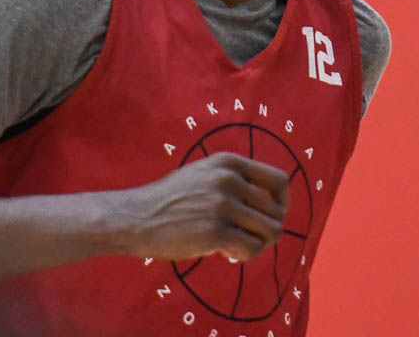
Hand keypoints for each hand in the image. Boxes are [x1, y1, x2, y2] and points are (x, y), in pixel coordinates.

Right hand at [116, 152, 290, 262]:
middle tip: (245, 238)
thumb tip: (273, 205)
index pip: (280, 180)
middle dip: (265, 230)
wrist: (135, 218)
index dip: (282, 202)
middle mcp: (229, 180)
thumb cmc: (170, 199)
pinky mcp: (216, 232)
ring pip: (269, 232)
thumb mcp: (203, 175)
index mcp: (228, 163)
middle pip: (276, 212)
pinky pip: (252, 249)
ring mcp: (223, 205)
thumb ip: (234, 181)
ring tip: (236, 246)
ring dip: (257, 244)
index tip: (270, 215)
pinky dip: (244, 256)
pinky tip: (226, 254)